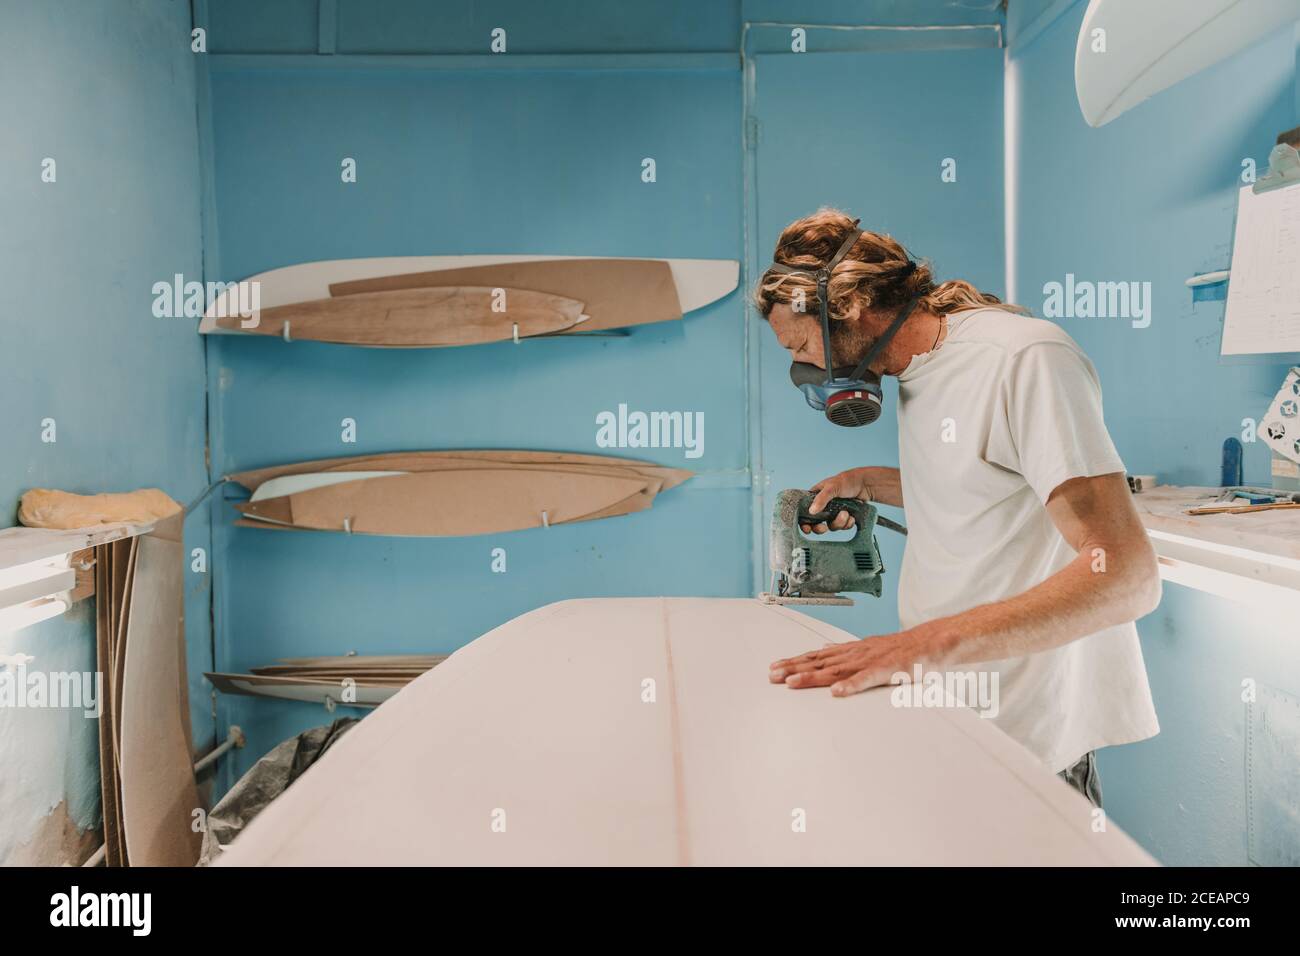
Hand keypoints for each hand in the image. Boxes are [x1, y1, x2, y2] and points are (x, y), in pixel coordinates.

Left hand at [769, 633, 909, 696]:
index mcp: (851, 651)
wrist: (931, 642)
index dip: (794, 662)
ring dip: (813, 676)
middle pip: (819, 662)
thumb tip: (823, 650)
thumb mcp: (868, 647)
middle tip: (772, 676)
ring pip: (836, 670)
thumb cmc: (901, 649)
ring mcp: (870, 662)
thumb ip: (845, 651)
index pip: (816, 656)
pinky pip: (867, 679)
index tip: (775, 668)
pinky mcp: (887, 671)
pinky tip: (837, 692)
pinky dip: (851, 685)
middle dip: (794, 668)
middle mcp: (855, 654)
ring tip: (792, 682)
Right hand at [801, 467, 873, 532]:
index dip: (804, 523)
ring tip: (846, 513)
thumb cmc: (847, 481)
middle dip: (820, 528)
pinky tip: (851, 516)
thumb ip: (821, 499)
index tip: (807, 529)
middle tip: (824, 528)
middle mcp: (823, 506)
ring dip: (839, 522)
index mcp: (816, 498)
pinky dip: (848, 523)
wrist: (866, 485)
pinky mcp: (844, 517)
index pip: (804, 512)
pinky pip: (843, 526)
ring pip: (832, 526)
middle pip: (816, 524)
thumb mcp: (831, 487)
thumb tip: (812, 511)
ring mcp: (834, 513)